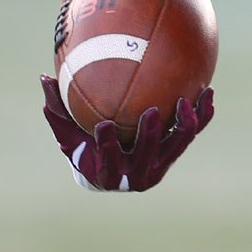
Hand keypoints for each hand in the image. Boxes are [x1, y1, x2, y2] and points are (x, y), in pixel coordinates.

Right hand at [39, 74, 213, 191]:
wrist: (111, 174)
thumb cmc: (84, 149)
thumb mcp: (68, 133)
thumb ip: (57, 110)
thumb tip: (44, 77)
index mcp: (108, 171)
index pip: (107, 159)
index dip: (107, 145)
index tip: (103, 126)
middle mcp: (137, 174)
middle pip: (147, 155)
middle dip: (149, 136)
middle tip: (151, 112)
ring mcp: (159, 165)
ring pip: (175, 145)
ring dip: (184, 125)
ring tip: (188, 101)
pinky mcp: (173, 155)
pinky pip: (190, 135)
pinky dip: (201, 117)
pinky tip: (207, 94)